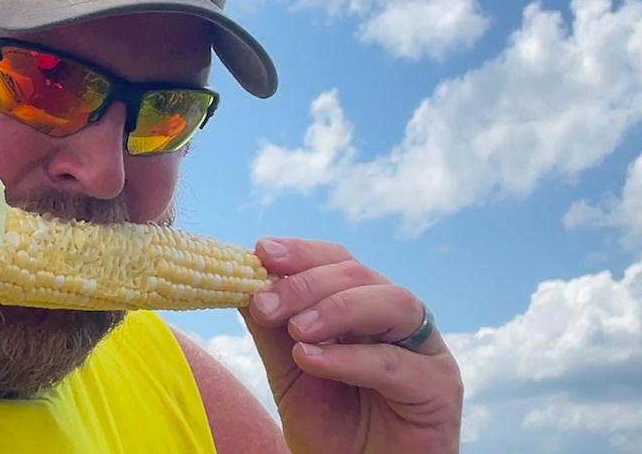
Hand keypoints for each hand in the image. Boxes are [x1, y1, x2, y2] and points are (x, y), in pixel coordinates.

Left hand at [241, 238, 461, 453]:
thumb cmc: (331, 429)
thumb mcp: (290, 371)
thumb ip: (271, 329)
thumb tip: (240, 281)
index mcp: (366, 308)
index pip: (339, 261)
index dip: (302, 253)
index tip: (261, 252)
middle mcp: (399, 321)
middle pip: (360, 275)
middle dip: (307, 284)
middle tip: (266, 305)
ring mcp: (425, 351)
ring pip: (391, 303)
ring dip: (335, 309)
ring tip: (295, 331)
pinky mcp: (439, 388)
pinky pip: (395, 362)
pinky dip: (349, 358)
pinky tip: (311, 359)